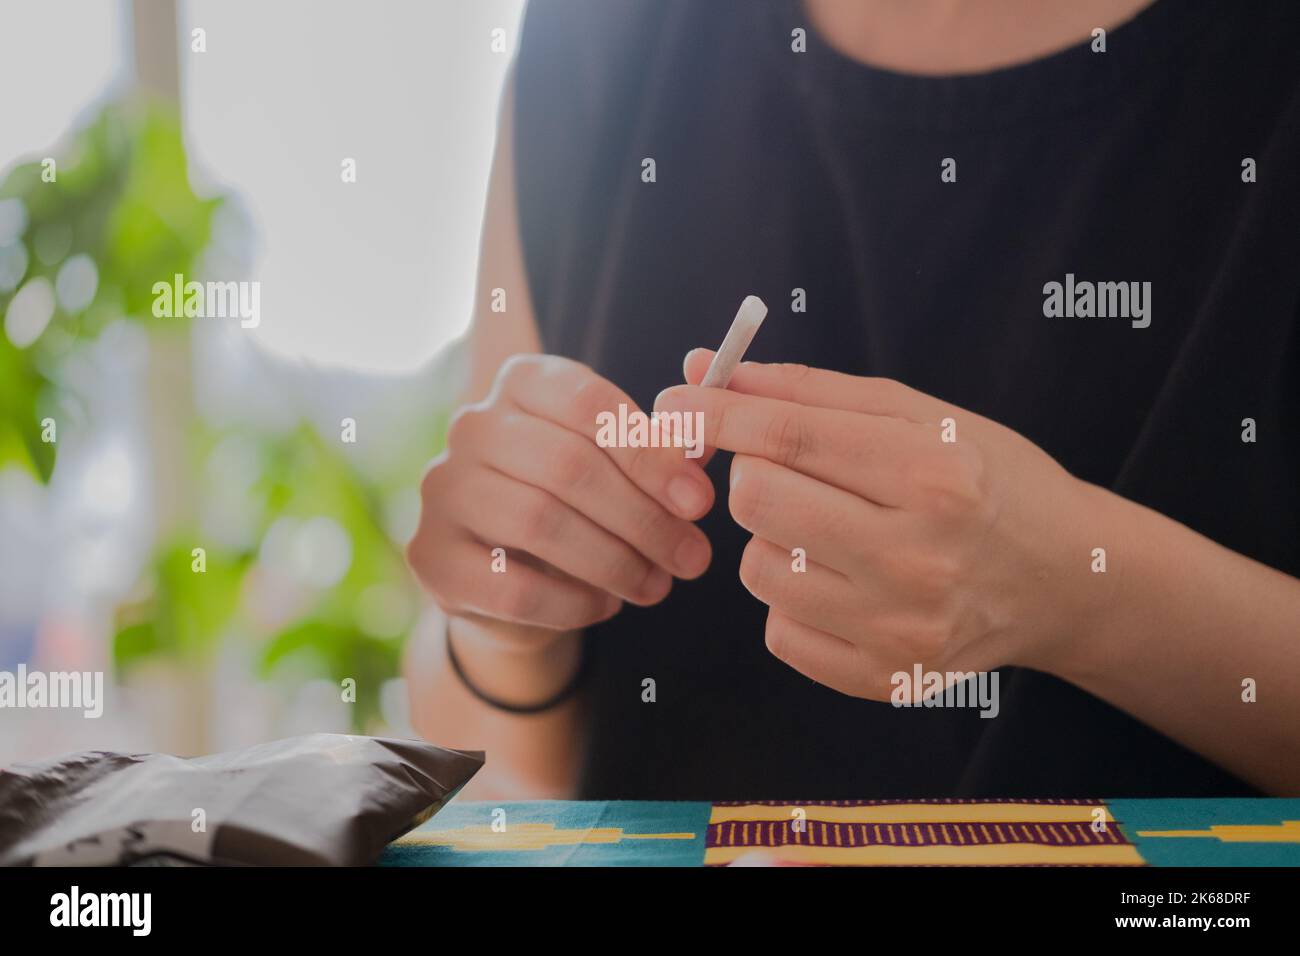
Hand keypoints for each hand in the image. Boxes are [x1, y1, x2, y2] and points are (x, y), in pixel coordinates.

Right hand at [407, 354, 713, 642]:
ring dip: (614, 562)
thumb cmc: (582, 504)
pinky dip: (573, 602)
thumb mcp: (623, 468)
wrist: (514, 576)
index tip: (699, 503)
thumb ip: (662, 457)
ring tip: (657, 586)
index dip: (649, 454)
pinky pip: (513, 587)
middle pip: (567, 465)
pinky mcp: (432, 556)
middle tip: (693, 558)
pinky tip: (605, 605)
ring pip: (540, 523)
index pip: (587, 402)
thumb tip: (699, 467)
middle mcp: (472, 426)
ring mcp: (443, 489)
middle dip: (643, 518)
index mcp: (522, 384)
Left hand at [654, 350, 1103, 699]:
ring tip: (830, 530)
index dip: (715, 414)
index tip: (674, 402)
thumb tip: (706, 371)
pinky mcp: (883, 677)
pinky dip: (792, 598)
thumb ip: (810, 391)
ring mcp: (899, 628)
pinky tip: (842, 581)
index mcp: (933, 474)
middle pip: (757, 502)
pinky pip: (779, 629)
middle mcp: (918, 557)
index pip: (788, 436)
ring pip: (758, 569)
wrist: (1065, 580)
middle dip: (750, 473)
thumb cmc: (986, 482)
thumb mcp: (920, 416)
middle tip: (783, 469)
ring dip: (773, 540)